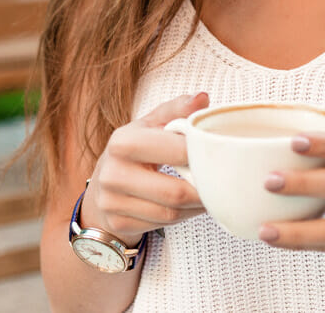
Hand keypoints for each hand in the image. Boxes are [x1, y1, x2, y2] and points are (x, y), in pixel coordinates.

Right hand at [81, 92, 209, 245]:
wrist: (102, 185)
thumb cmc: (134, 150)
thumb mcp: (150, 124)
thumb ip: (176, 110)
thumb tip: (203, 98)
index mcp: (123, 142)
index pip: (175, 151)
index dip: (203, 156)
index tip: (221, 157)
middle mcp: (112, 173)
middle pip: (174, 192)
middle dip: (203, 191)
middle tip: (222, 185)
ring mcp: (112, 202)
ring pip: (170, 213)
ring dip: (195, 207)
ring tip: (208, 195)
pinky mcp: (118, 223)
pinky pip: (162, 225)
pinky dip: (182, 218)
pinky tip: (188, 207)